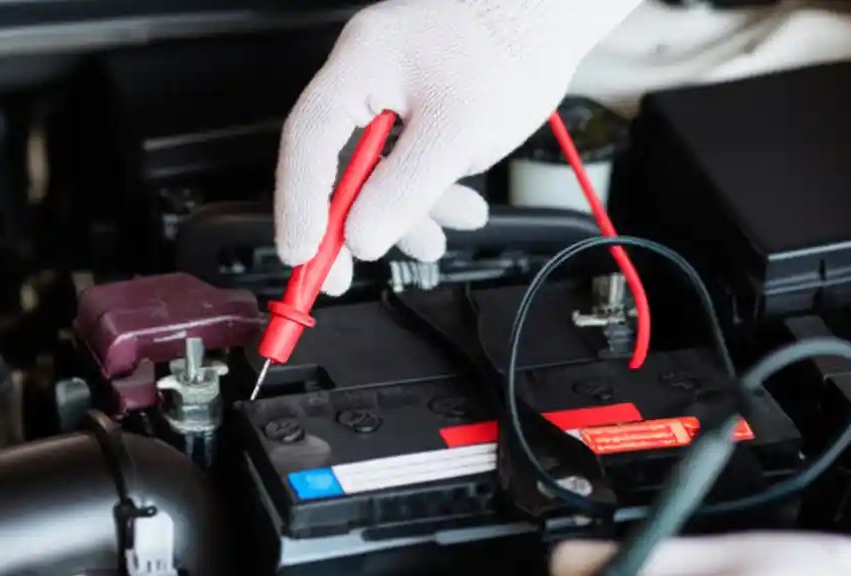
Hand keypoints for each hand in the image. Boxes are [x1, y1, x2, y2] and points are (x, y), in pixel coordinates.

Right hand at [275, 0, 640, 294]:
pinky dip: (425, 194)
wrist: (550, 18)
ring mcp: (388, 94)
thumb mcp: (457, 133)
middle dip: (349, 223)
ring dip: (402, 215)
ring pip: (374, 172)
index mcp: (360, 66)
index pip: (309, 141)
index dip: (299, 203)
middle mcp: (365, 78)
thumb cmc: (510, 51)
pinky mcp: (413, 110)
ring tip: (433, 240)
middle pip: (334, 164)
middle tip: (344, 274)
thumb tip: (360, 239)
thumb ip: (404, 190)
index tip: (301, 255)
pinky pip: (404, 163)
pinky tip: (455, 210)